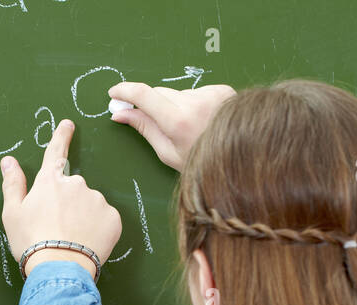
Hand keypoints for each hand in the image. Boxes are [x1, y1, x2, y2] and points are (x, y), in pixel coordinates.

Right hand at [0, 119, 121, 278]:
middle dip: (68, 204)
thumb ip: (13, 184)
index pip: (55, 152)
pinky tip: (86, 242)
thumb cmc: (31, 242)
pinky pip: (105, 220)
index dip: (62, 136)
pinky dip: (97, 229)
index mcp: (50, 181)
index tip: (68, 125)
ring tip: (71, 240)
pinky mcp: (112, 217)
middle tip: (58, 229)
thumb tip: (8, 161)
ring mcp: (96, 199)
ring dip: (83, 217)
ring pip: (90, 205)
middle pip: (72, 189)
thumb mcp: (13, 213)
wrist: (58, 268)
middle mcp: (76, 184)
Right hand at [107, 82, 236, 170]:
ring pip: (178, 93)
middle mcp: (195, 103)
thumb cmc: (202, 162)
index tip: (114, 93)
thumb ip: (143, 128)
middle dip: (151, 104)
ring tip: (188, 129)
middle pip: (159, 93)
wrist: (242, 159)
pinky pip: (196, 92)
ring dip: (175, 106)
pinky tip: (202, 121)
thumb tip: (120, 113)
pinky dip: (193, 103)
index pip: (143, 95)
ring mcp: (210, 94)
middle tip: (152, 121)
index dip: (125, 91)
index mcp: (179, 122)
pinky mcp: (222, 89)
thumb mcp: (167, 153)